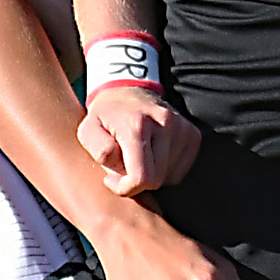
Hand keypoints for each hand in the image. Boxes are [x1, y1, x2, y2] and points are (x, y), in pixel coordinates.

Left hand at [79, 87, 200, 196]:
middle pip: (156, 180)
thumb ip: (99, 151)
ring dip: (151, 175)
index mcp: (136, 125)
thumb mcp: (87, 131)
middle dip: (137, 181)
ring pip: (169, 178)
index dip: (125, 188)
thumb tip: (118, 171)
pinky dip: (165, 171)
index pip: (141, 177)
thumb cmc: (104, 116)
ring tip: (137, 158)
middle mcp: (164, 123)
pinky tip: (152, 156)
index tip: (111, 180)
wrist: (126, 91)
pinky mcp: (192, 134)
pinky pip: (180, 172)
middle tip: (123, 167)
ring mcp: (181, 128)